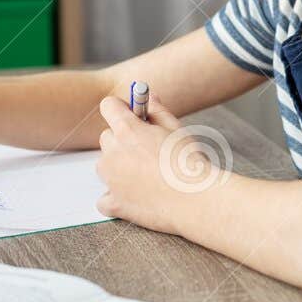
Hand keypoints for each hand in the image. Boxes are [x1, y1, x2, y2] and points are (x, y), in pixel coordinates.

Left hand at [94, 95, 190, 232]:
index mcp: (128, 130)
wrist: (196, 201)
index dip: (121, 109)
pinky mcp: (113, 203)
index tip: (133, 116)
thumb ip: (157, 110)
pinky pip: (105, 197)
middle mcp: (113, 153)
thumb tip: (148, 98)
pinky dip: (116, 197)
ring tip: (147, 175)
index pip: (109, 106)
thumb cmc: (190, 164)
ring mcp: (110, 180)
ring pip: (105, 166)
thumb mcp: (177, 129)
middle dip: (123, 140)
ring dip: (119, 167)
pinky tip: (138, 196)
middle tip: (148, 150)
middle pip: (107, 137)